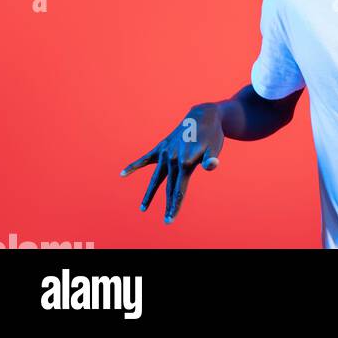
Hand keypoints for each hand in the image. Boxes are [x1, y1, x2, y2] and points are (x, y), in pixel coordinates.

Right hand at [120, 103, 225, 223]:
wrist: (202, 116)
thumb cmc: (211, 135)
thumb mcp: (215, 148)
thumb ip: (211, 159)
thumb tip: (212, 165)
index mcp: (185, 163)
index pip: (179, 190)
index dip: (175, 205)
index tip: (170, 219)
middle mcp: (172, 159)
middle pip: (168, 188)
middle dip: (168, 205)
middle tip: (167, 221)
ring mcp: (165, 153)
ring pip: (156, 178)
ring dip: (149, 194)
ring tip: (142, 209)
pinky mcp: (161, 147)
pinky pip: (145, 159)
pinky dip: (134, 166)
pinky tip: (122, 174)